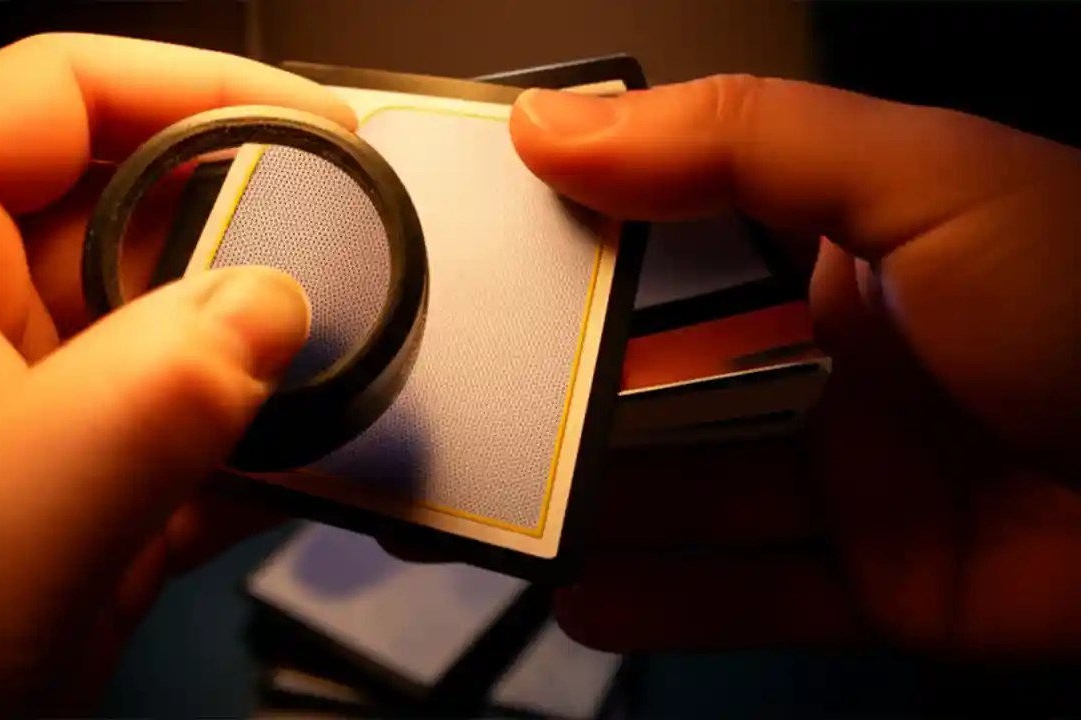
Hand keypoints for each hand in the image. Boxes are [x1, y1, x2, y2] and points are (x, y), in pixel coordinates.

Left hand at [0, 33, 354, 714]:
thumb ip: (152, 402)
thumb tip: (273, 309)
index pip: (53, 95)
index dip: (196, 91)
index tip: (317, 129)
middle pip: (134, 204)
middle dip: (253, 239)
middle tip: (354, 281)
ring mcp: (16, 388)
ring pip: (169, 316)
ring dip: (262, 351)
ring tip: (346, 379)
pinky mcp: (65, 466)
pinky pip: (176, 410)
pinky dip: (250, 435)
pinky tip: (307, 464)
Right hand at [509, 77, 1080, 656]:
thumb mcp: (923, 179)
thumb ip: (740, 143)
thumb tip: (570, 127)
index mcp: (839, 248)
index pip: (670, 243)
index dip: (575, 251)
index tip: (483, 265)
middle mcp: (835, 361)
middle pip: (667, 387)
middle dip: (568, 403)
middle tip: (477, 409)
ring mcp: (854, 476)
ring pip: (694, 497)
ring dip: (601, 510)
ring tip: (504, 515)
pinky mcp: (880, 579)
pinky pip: (752, 591)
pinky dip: (669, 597)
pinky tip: (591, 590)